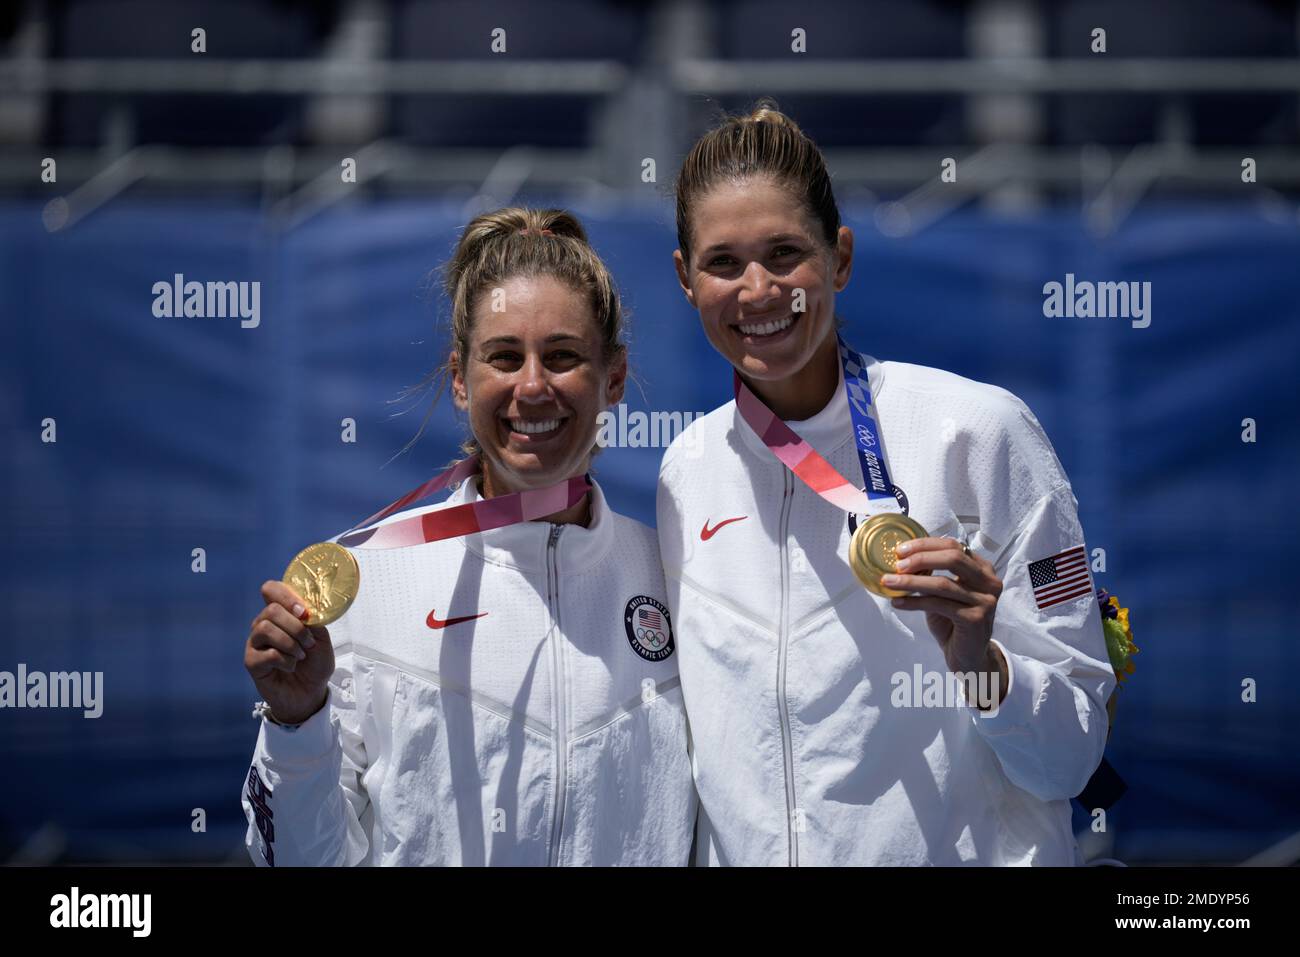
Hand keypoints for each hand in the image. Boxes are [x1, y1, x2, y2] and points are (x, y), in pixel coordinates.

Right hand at [244, 580, 334, 724]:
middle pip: (270, 609)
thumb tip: (305, 610)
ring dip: (290, 643)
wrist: (311, 692)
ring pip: (265, 628)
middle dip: (296, 626)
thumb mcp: (322, 638)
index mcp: (281, 614)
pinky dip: (286, 660)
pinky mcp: (252, 662)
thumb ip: (313, 620)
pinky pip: (267, 653)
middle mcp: (264, 624)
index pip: (271, 589)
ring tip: (301, 655)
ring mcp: (255, 643)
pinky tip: (291, 666)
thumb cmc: (315, 663)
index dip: (286, 595)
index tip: (304, 611)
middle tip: (309, 642)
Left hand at [882, 537, 1006, 702]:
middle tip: (896, 564)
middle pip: (953, 558)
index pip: (954, 546)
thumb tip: (903, 559)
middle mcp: (989, 582)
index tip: (901, 550)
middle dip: (921, 558)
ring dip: (910, 582)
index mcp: (983, 569)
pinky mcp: (975, 619)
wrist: (968, 656)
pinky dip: (914, 602)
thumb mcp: (945, 593)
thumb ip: (933, 575)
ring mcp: (985, 601)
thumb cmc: (954, 622)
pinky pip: (938, 605)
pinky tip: (897, 603)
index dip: (926, 545)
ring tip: (888, 582)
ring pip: (943, 583)